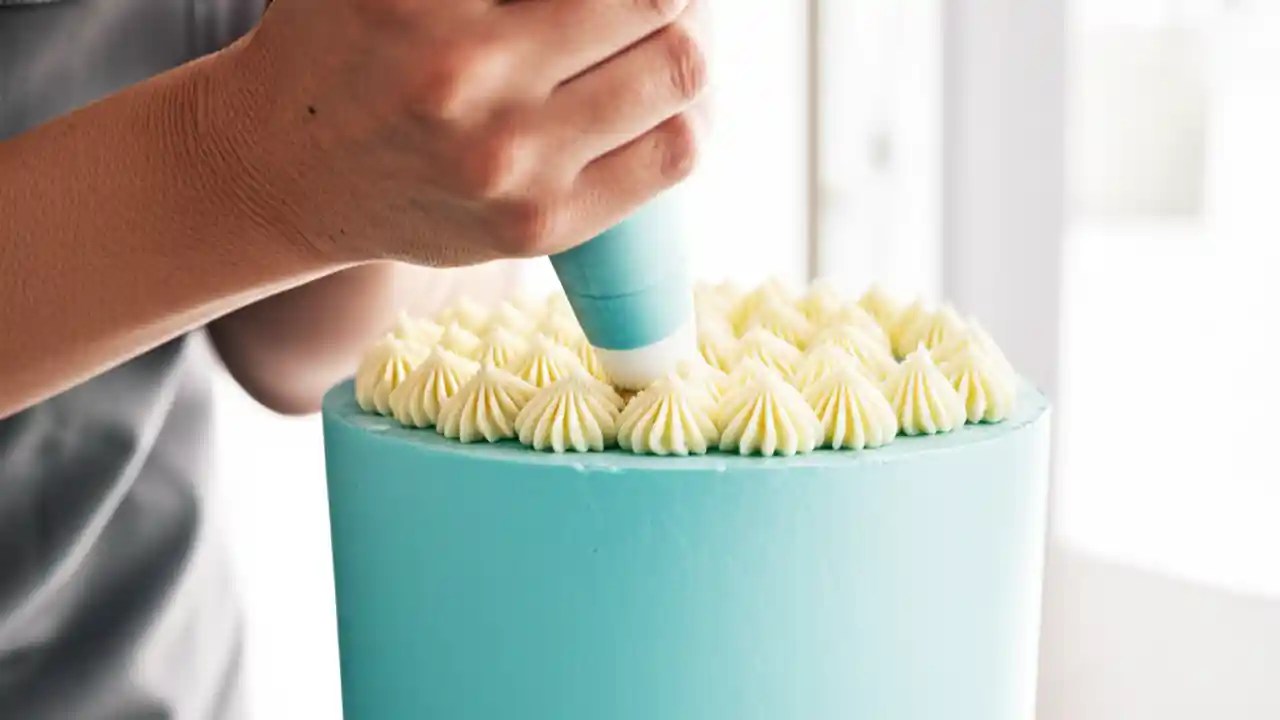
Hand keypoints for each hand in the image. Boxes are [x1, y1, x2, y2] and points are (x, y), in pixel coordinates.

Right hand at [208, 0, 707, 267]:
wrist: (287, 169)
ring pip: (680, 69)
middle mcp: (463, 74)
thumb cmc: (351, 43)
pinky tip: (662, 99)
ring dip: (689, 38)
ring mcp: (506, 161)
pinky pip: (672, 153)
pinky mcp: (536, 226)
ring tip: (666, 31)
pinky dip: (688, 112)